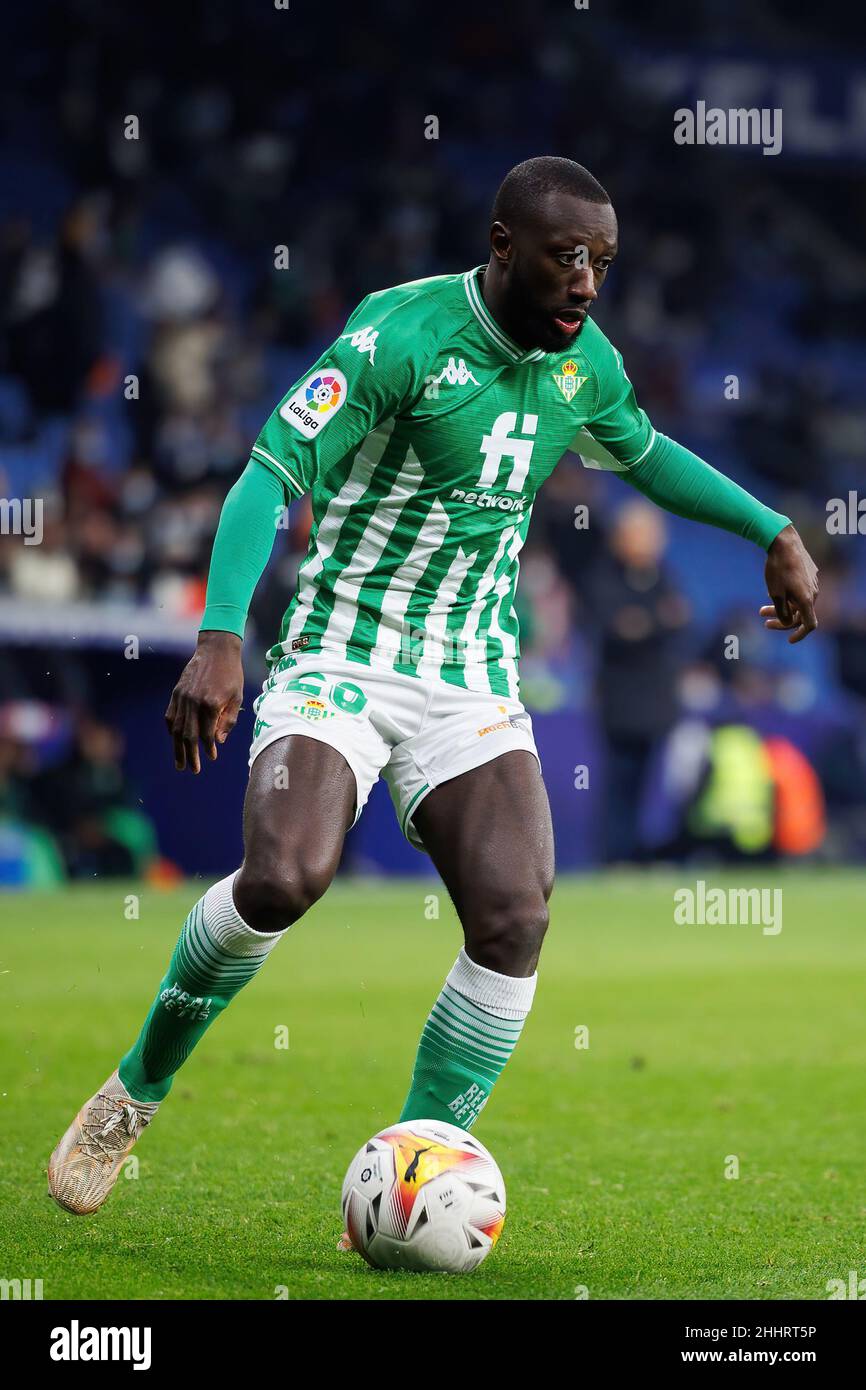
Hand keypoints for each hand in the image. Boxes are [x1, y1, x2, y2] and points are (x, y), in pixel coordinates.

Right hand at [164, 630, 243, 772]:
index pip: (207, 735)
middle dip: (190, 755)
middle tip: (192, 770)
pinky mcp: (176, 692)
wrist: (216, 649)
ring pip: (175, 728)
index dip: (209, 749)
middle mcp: (193, 702)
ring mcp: (182, 697)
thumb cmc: (231, 674)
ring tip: (179, 763)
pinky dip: (171, 729)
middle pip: (188, 736)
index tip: (212, 757)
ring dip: (177, 748)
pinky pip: (170, 715)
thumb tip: (217, 742)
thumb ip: (227, 721)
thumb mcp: (237, 698)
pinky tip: (174, 739)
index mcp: (210, 704)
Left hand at [760, 524, 818, 643]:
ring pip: (798, 602)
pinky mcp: (809, 573)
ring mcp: (812, 582)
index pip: (809, 625)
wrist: (784, 541)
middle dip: (780, 619)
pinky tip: (772, 591)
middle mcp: (813, 592)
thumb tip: (786, 622)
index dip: (800, 635)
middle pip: (799, 613)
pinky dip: (787, 596)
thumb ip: (782, 611)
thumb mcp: (776, 593)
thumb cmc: (778, 568)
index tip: (789, 640)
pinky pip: (799, 591)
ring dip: (781, 607)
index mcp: (807, 599)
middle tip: (762, 618)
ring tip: (761, 608)